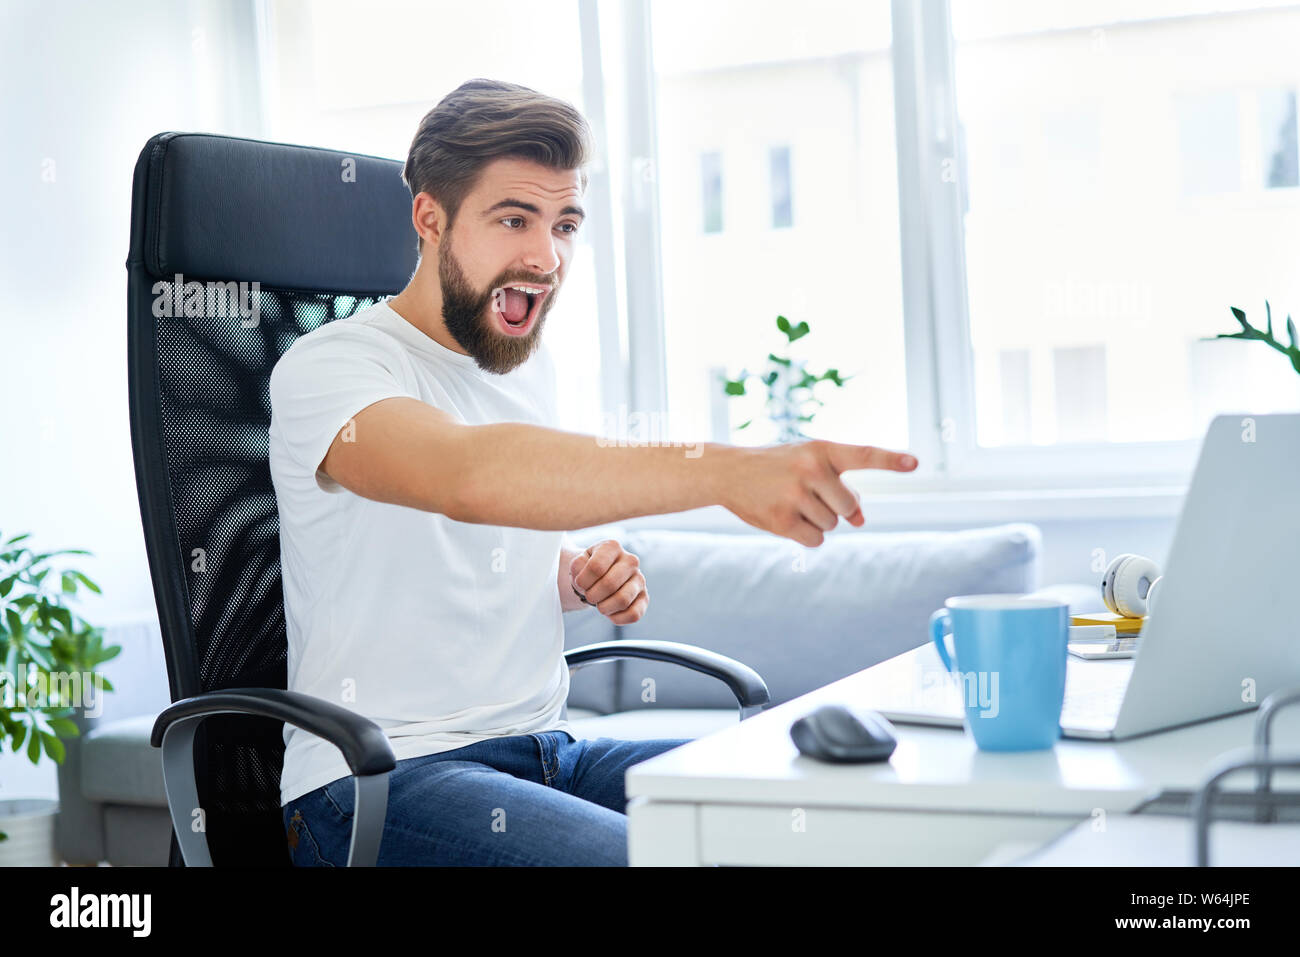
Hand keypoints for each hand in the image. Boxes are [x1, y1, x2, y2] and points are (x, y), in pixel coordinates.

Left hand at [569, 539, 647, 624]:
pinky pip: (634, 614)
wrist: (600, 577)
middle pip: (609, 584)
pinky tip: (610, 612)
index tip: (580, 583)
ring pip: (622, 600)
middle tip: (589, 596)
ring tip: (599, 604)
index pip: (596, 567)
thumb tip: (581, 572)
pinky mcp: (644, 597)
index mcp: (612, 547)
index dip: (582, 582)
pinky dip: (617, 618)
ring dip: (604, 608)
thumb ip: (577, 565)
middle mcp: (630, 560)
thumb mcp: (579, 563)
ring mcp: (640, 579)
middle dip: (592, 595)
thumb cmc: (589, 570)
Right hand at [719, 440, 916, 547]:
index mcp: (821, 450)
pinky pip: (815, 540)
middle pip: (848, 507)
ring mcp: (795, 495)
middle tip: (808, 494)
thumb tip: (860, 521)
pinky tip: (786, 518)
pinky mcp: (781, 520)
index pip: (863, 455)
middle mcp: (810, 470)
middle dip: (836, 508)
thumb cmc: (778, 467)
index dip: (891, 460)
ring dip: (817, 520)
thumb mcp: (810, 465)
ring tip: (791, 502)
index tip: (916, 463)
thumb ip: (841, 487)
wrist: (728, 472)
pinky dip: (807, 535)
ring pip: (832, 525)